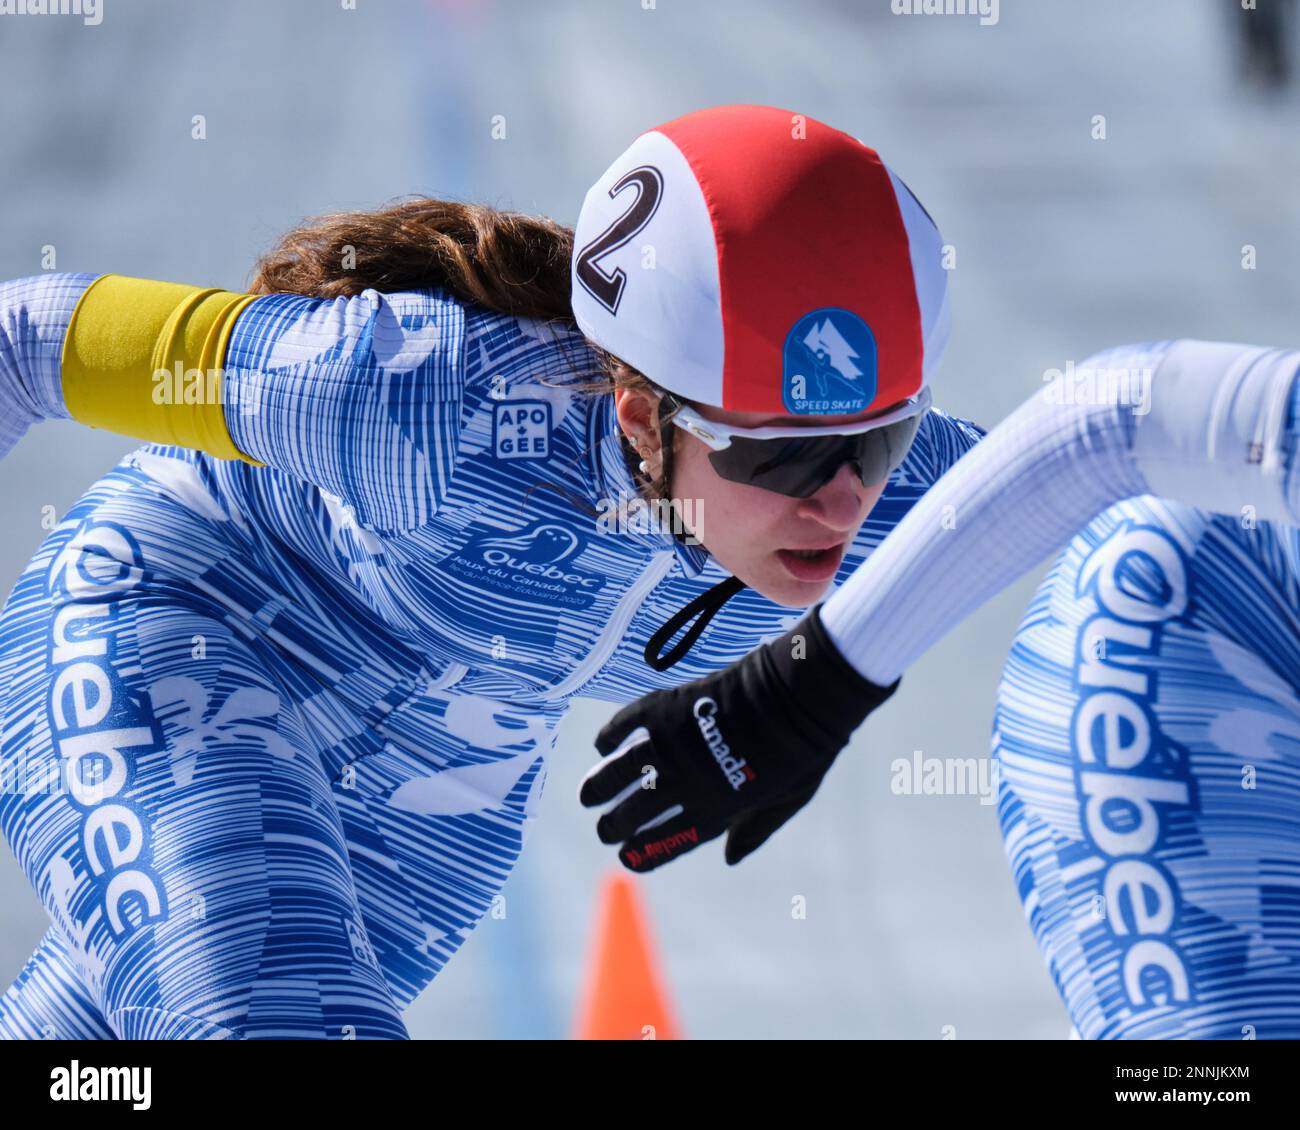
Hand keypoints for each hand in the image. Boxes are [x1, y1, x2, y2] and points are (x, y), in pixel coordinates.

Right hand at [579, 605, 898, 871]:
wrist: (800, 694)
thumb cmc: (803, 750)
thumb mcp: (788, 800)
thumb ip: (754, 829)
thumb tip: (729, 859)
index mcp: (718, 808)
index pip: (672, 838)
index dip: (645, 851)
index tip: (625, 858)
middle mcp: (688, 780)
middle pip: (637, 810)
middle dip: (614, 825)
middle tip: (602, 829)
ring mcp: (675, 743)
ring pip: (622, 770)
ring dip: (599, 785)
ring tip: (586, 796)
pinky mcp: (669, 708)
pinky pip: (629, 722)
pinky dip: (611, 732)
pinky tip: (601, 742)